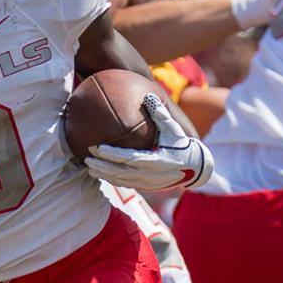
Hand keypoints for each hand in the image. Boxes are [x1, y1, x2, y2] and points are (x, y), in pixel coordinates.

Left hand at [84, 93, 211, 193]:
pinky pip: (126, 184)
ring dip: (104, 176)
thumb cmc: (182, 145)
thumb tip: (148, 95)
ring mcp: (148, 183)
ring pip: (121, 181)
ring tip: (89, 168)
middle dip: (103, 168)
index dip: (113, 155)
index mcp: (156, 160)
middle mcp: (150, 175)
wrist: (195, 168)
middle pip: (121, 173)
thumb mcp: (174, 130)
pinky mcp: (147, 187)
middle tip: (87, 160)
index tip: (98, 148)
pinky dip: (112, 180)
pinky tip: (101, 174)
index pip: (129, 158)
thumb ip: (161, 114)